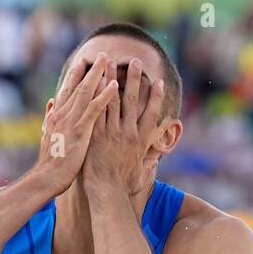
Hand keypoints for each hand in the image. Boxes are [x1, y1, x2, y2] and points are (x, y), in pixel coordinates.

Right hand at [34, 52, 119, 195]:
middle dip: (89, 69)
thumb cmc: (50, 161)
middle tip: (101, 54)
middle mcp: (63, 114)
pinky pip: (95, 109)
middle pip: (78, 86)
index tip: (83, 62)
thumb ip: (49, 118)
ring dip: (98, 75)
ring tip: (108, 61)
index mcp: (56, 116)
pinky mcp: (81, 130)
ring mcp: (72, 121)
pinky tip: (114, 85)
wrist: (47, 177)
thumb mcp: (46, 136)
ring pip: (86, 92)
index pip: (67, 90)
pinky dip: (104, 95)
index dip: (75, 75)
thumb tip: (50, 103)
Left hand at [82, 58, 167, 196]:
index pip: (151, 113)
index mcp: (141, 140)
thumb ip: (145, 164)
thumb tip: (151, 162)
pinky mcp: (95, 134)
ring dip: (111, 79)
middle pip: (133, 100)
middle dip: (135, 79)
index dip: (156, 96)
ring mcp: (111, 132)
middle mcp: (128, 132)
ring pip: (112, 100)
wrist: (107, 192)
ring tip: (110, 62)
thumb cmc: (123, 188)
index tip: (159, 82)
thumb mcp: (139, 174)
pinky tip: (93, 81)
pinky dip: (95, 94)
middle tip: (135, 61)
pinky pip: (95, 109)